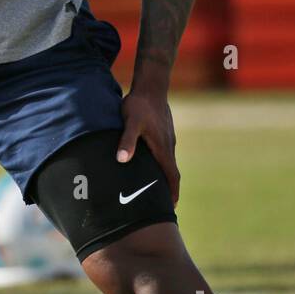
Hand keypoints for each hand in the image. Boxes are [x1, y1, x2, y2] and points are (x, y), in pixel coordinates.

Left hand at [117, 89, 179, 204]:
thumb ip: (126, 141)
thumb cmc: (139, 105)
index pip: (172, 175)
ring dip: (164, 178)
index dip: (172, 192)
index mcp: (162, 148)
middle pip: (171, 173)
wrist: (151, 85)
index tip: (171, 208)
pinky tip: (150, 166)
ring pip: (168, 163)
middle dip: (168, 190)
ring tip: (156, 191)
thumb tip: (122, 160)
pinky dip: (161, 165)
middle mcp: (168, 145)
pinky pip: (164, 154)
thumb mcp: (130, 122)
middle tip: (162, 206)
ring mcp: (167, 139)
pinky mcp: (163, 132)